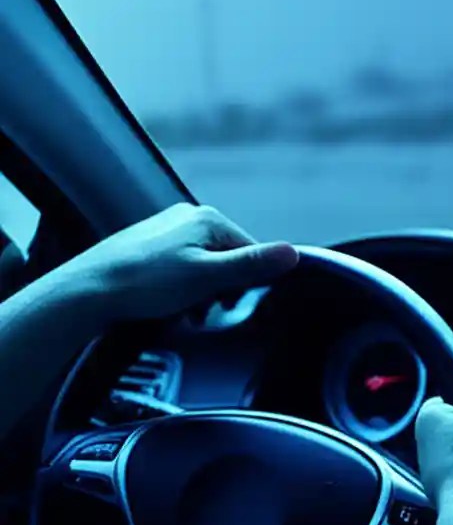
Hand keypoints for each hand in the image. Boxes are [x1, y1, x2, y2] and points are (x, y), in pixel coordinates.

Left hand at [64, 203, 297, 322]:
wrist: (86, 292)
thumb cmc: (145, 283)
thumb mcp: (207, 277)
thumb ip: (251, 265)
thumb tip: (294, 253)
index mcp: (208, 217)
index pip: (251, 251)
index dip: (246, 282)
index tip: (227, 303)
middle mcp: (188, 216)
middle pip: (227, 258)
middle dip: (219, 288)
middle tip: (200, 309)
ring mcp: (166, 230)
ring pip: (203, 265)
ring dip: (199, 291)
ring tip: (179, 308)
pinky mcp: (148, 246)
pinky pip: (180, 267)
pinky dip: (178, 287)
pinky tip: (163, 301)